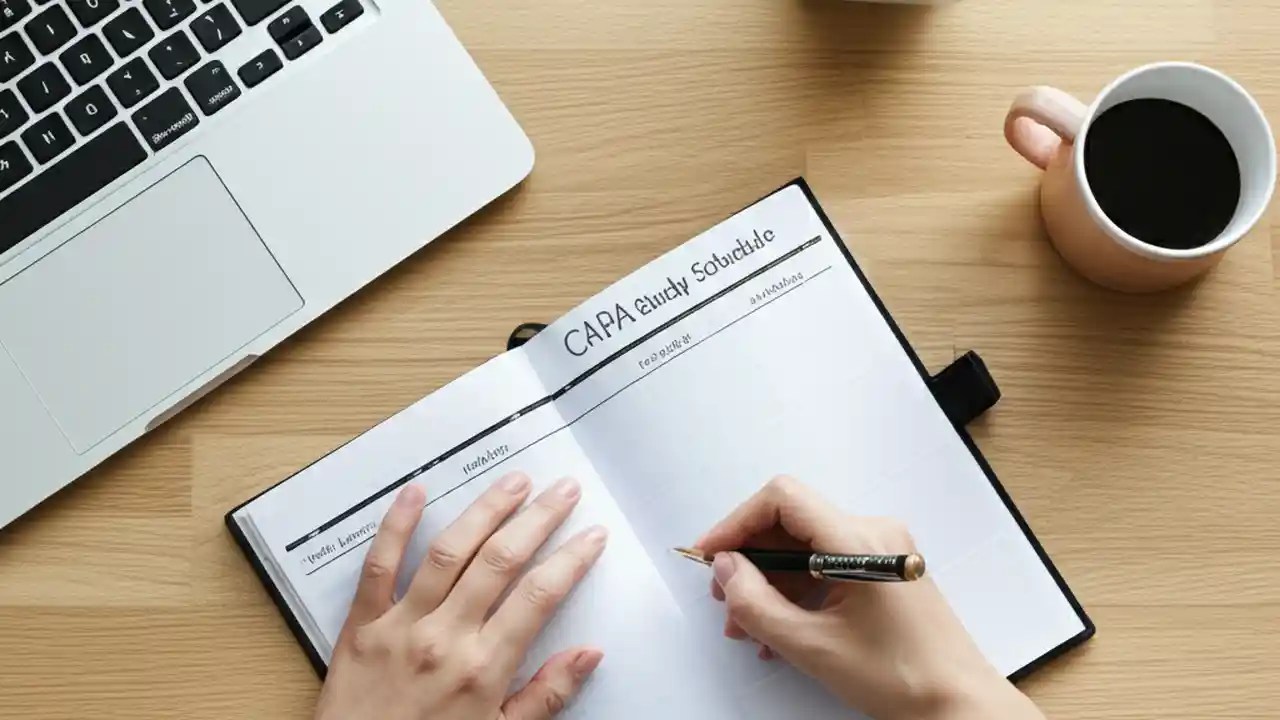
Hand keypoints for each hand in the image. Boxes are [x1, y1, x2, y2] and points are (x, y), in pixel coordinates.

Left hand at [314, 472, 608, 719]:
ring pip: (449, 552)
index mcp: (483, 669)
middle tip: (563, 489)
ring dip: (485, 510)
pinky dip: (396, 525)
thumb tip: (589, 654)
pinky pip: (378, 565)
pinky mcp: (362, 624)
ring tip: (514, 482)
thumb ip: (546, 695)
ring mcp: (401, 626)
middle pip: (500, 561)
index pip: (539, 596)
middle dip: (538, 519)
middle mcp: (445, 638)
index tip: (592, 535)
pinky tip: (415, 492)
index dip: (571, 559)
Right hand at [695, 476, 1045, 719]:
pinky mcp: (882, 568)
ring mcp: (880, 549)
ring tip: (748, 626)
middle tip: (724, 599)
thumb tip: (725, 569)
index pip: (782, 499)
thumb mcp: (812, 646)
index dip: (737, 522)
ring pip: (804, 545)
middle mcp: (873, 532)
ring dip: (769, 581)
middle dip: (750, 559)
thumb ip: (757, 604)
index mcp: (859, 540)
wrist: (957, 704)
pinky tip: (778, 628)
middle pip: (789, 522)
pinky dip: (795, 588)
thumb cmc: (900, 676)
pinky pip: (825, 563)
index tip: (710, 555)